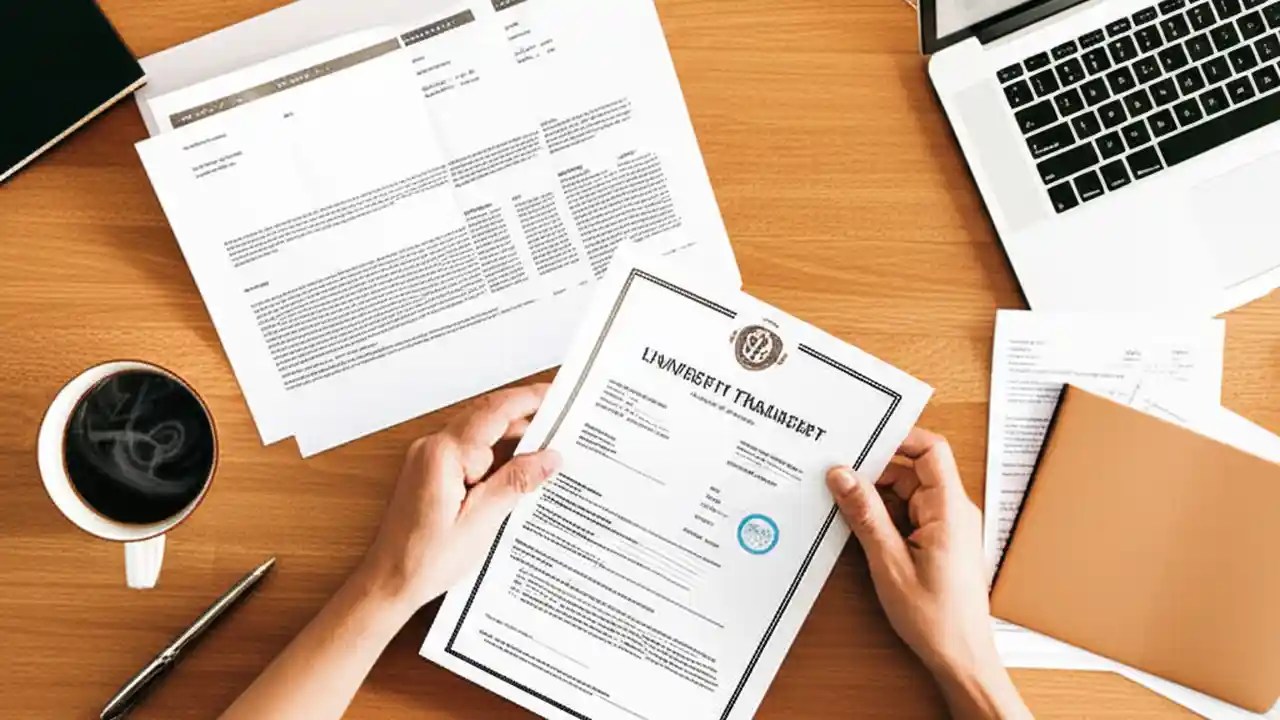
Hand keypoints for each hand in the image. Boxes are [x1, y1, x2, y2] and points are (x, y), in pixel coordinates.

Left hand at [356, 384, 561, 616]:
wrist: (389, 581)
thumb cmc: (425, 560)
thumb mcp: (481, 523)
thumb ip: (515, 483)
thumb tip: (548, 458)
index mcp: (443, 454)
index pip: (494, 413)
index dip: (529, 400)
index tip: (558, 394)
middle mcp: (432, 447)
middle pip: (487, 417)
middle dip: (526, 417)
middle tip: (563, 422)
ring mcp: (430, 457)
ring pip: (479, 433)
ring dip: (512, 437)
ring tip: (549, 447)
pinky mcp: (432, 470)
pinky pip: (469, 449)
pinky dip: (495, 453)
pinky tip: (518, 467)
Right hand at [826, 428, 1029, 719]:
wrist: (962, 658)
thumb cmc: (935, 618)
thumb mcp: (889, 563)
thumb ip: (866, 514)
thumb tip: (842, 475)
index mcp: (950, 509)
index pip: (931, 450)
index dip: (898, 437)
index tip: (862, 439)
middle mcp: (954, 511)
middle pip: (913, 469)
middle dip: (876, 468)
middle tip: (837, 472)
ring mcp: (948, 526)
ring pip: (909, 491)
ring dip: (877, 494)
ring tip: (842, 500)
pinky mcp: (940, 541)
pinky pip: (910, 512)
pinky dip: (885, 513)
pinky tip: (860, 524)